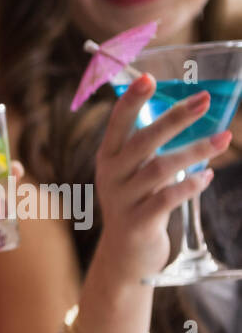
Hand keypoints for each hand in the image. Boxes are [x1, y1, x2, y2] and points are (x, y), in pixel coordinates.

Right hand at [93, 73, 228, 282]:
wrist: (125, 255)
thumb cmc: (137, 203)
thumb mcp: (134, 173)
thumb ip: (149, 147)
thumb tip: (190, 109)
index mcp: (108, 158)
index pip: (117, 124)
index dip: (132, 101)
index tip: (149, 78)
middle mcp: (111, 176)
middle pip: (142, 142)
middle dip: (175, 118)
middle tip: (205, 100)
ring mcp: (123, 200)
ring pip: (160, 168)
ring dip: (195, 151)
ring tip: (224, 139)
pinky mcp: (138, 222)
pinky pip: (167, 199)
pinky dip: (191, 185)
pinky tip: (207, 177)